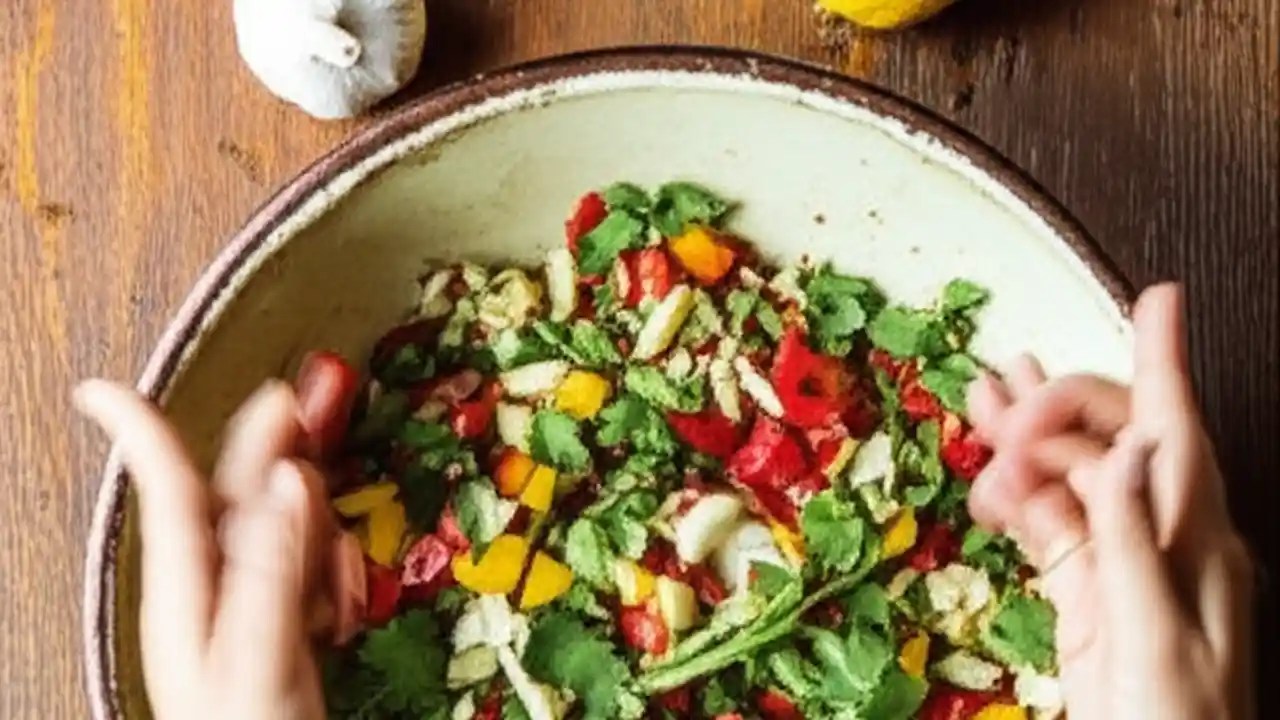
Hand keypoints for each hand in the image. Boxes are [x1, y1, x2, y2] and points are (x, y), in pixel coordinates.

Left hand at [75, 365, 353, 719]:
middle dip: (274, 441)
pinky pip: (309, 557)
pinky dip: (332, 566)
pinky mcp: (277, 608)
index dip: (137, 433)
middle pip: (239, 483)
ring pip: (284, 516)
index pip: (164, 489)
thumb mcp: (260, 655)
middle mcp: (213, 576)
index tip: (98, 392)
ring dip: (321, 527)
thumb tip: (287, 483)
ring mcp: (246, 591)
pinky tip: (338, 609)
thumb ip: (272, 571)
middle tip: (312, 396)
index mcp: (189, 585)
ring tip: (335, 593)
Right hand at [965, 284, 1254, 719]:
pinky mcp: (1088, 591)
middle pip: (1112, 443)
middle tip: (998, 400)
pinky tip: (989, 485)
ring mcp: (1123, 563)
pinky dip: (1016, 500)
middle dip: (1057, 408)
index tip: (1158, 301)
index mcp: (1197, 545)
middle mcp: (1164, 539)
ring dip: (1025, 441)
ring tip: (982, 401)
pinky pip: (1049, 527)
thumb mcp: (1158, 639)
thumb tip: (1122, 458)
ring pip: (1072, 477)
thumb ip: (1135, 547)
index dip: (1165, 361)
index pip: (1178, 432)